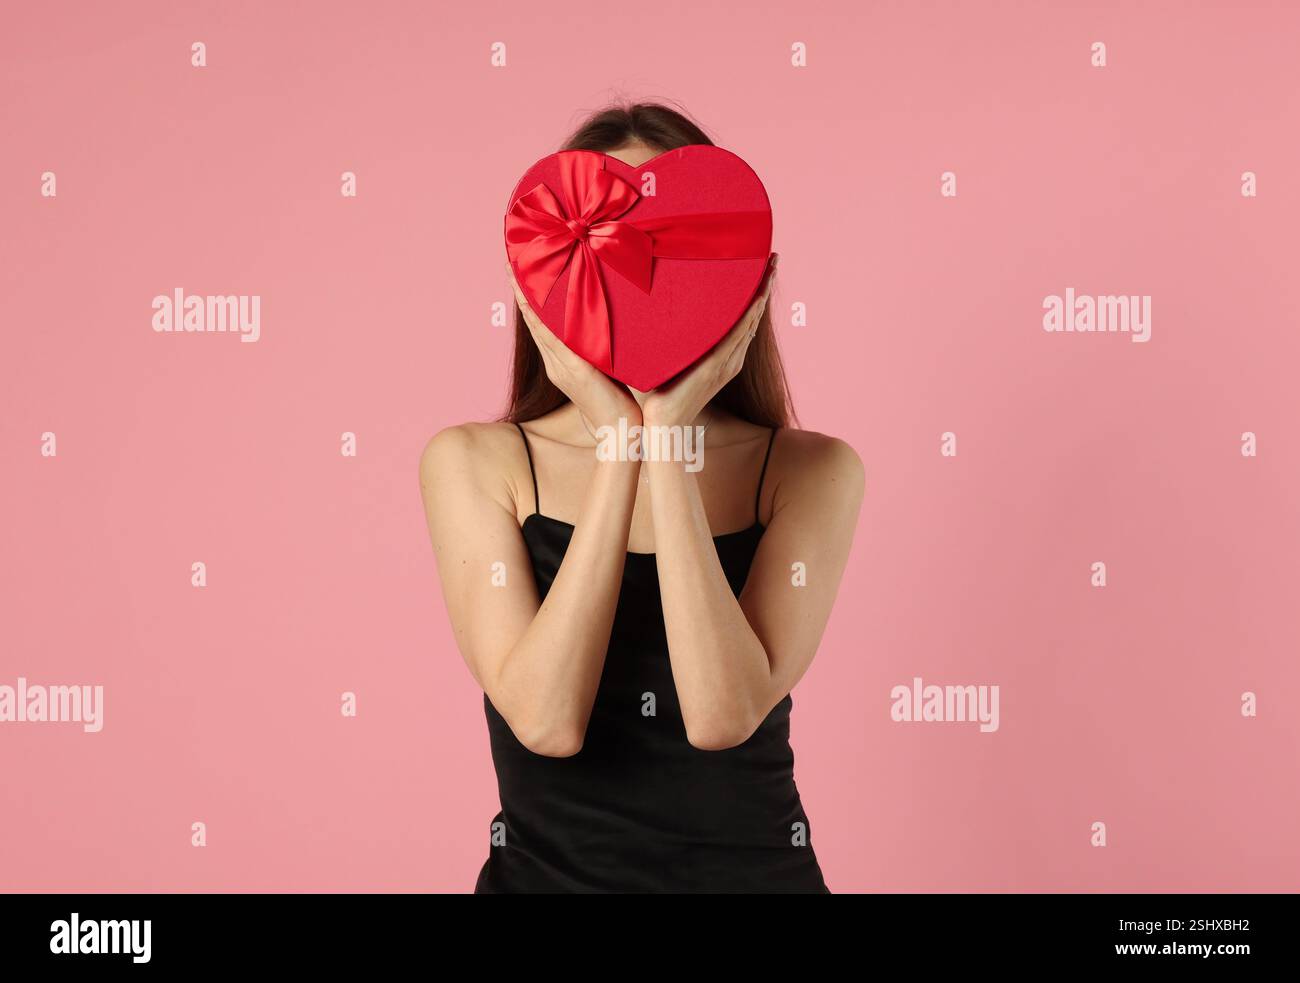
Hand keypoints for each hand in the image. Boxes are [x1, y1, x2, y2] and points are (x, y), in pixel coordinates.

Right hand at [506, 262, 640, 430]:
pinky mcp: (574, 370)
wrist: (620, 431)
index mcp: (561, 362)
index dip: (530, 298)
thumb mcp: (606, 370)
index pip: (540, 324)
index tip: (524, 272)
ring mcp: (561, 367)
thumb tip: (607, 328)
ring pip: (537, 324)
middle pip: (532, 319)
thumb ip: (600, 350)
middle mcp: (555, 362)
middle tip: (512, 260)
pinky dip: (542, 316)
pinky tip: (535, 298)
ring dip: (526, 296)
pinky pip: (554, 337)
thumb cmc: (618, 404)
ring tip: (516, 269)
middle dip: (521, 289)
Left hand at [641, 253, 777, 428]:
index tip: (760, 270)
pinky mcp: (716, 367)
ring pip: (751, 321)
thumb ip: (677, 342)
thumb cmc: (663, 396)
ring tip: (770, 268)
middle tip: (772, 258)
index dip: (755, 295)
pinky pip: (737, 336)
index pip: (745, 320)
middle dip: (764, 287)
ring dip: (762, 294)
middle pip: (754, 316)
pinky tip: (755, 298)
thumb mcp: (673, 361)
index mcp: (724, 358)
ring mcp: (726, 363)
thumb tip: (666, 317)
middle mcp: (731, 359)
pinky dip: (748, 316)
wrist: (662, 424)